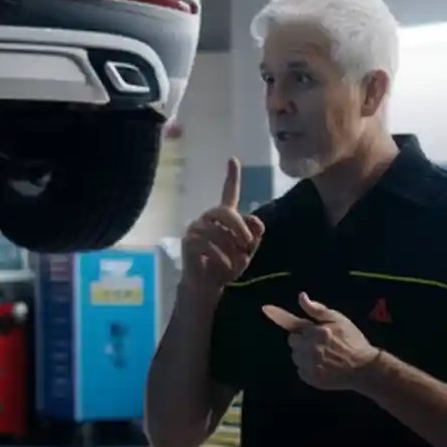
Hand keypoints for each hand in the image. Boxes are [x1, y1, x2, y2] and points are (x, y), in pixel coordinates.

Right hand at [180, 158, 265, 290]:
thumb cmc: (227, 266)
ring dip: (232, 250)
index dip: (231, 176)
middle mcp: (208, 218)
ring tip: (235, 263)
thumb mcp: (247, 252)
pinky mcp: (189, 242)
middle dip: (239, 227)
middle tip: (249, 244)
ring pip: (219, 232)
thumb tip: (256, 222)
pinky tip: (226, 267)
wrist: (208, 287)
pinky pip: (209, 245)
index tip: (233, 159)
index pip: (228, 193)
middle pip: (224, 211)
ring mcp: (196, 229)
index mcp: (223, 217)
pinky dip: (223, 258)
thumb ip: (254, 236)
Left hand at [263, 292, 380, 391]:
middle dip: (302, 339)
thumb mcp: (339, 320)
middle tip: (318, 341)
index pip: (292, 323)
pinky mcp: (310, 378)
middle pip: (293, 340)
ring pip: (296, 355)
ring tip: (322, 354)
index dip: (278, 316)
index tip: (265, 308)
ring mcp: (309, 364)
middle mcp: (309, 348)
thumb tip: (301, 297)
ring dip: (303, 353)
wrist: (364, 368)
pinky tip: (322, 365)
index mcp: (316, 331)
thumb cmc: (353, 341)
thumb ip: (318, 310)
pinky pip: (300, 369)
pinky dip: (307, 367)